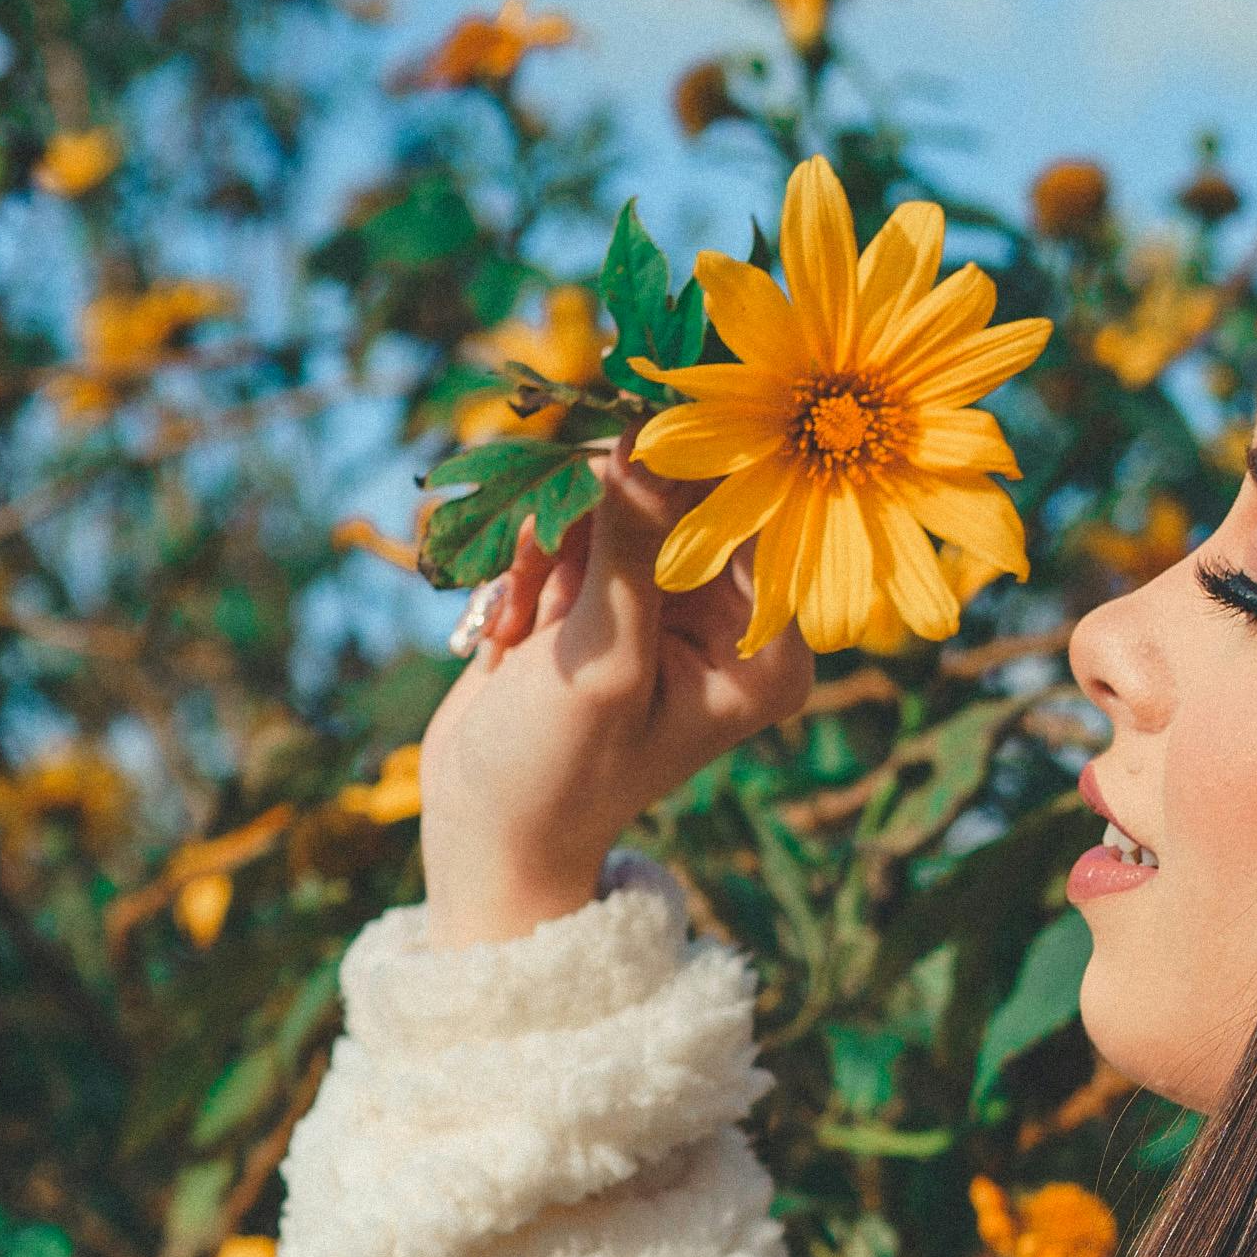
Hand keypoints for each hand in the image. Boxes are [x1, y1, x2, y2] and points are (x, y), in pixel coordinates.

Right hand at [419, 435, 812, 947]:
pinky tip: (512, 628)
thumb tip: (648, 428)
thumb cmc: (559, 772)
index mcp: (767, 645)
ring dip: (549, 546)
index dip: (670, 470)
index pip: (740, 512)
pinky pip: (572, 524)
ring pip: (610, 499)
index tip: (606, 455)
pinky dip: (532, 562)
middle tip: (542, 573)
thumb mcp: (603, 659)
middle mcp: (733, 615)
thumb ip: (629, 543)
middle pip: (673, 494)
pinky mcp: (610, 589)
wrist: (489, 828)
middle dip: (592, 520)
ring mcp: (668, 597)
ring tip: (521, 622)